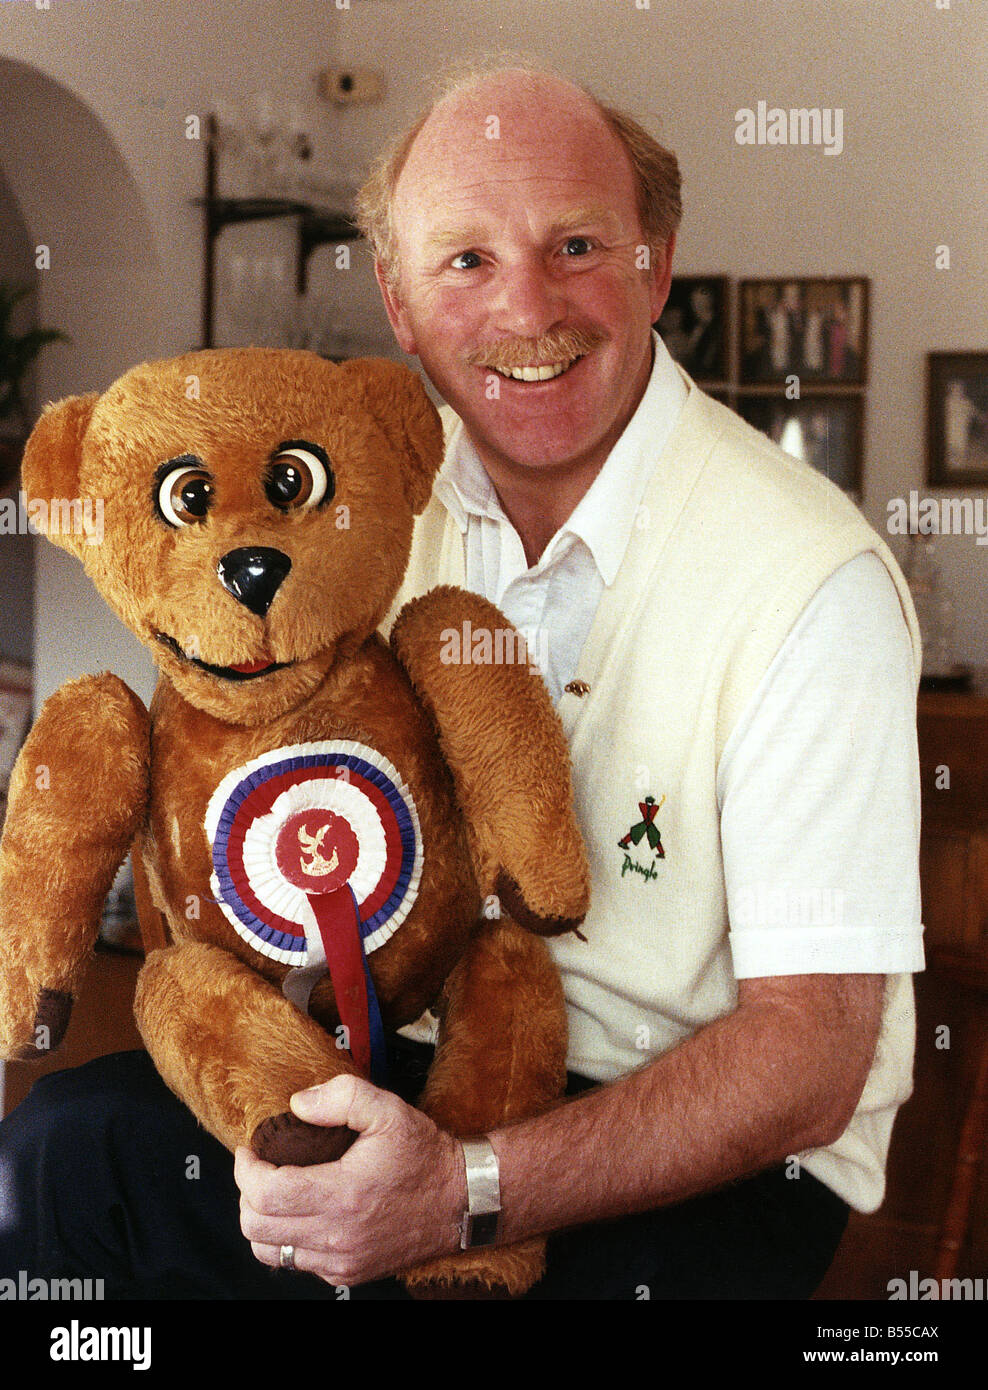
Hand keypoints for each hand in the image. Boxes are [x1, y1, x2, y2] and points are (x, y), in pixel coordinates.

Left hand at [235, 1074, 465, 1287]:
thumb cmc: (424, 1154)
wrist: (460, 1200)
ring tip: (276, 1191)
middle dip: (246, 1193)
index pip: (265, 1195)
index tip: (251, 1150)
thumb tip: (297, 1105)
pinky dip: (287, 1239)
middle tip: (260, 1167)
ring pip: (269, 1252)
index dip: (245, 1170)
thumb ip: (340, 1097)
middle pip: (256, 1227)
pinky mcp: (347, 1273)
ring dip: (262, 1220)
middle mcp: (338, 1235)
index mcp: (343, 1194)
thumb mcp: (388, 1109)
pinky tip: (303, 1212)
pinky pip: (297, 1263)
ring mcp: (341, 1261)